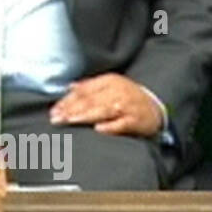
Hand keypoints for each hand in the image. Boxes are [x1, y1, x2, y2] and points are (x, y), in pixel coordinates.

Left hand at [49, 73, 163, 136]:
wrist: (157, 108)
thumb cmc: (130, 98)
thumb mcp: (111, 86)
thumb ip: (90, 86)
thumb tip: (69, 87)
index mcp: (109, 82)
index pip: (84, 91)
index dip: (68, 100)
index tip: (55, 110)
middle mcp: (118, 92)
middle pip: (91, 100)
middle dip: (71, 109)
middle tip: (56, 118)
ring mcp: (127, 107)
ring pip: (103, 111)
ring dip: (85, 116)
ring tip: (70, 121)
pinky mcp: (136, 121)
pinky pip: (122, 124)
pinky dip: (110, 126)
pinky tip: (98, 129)